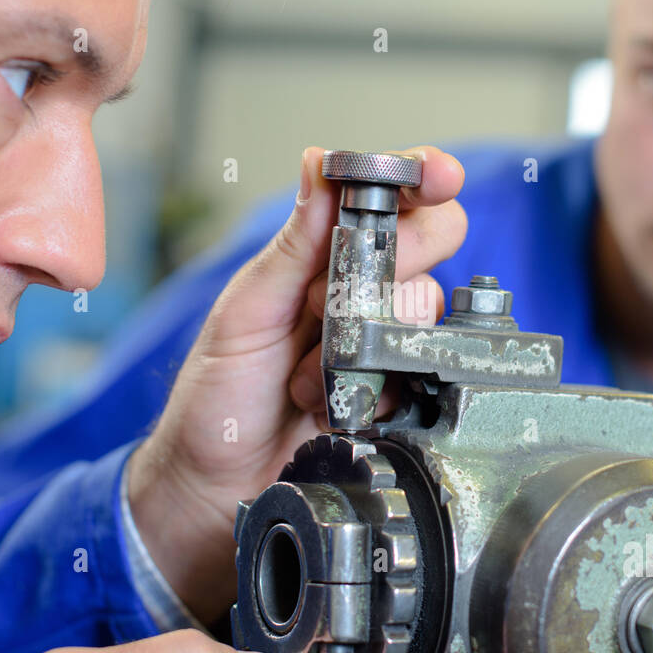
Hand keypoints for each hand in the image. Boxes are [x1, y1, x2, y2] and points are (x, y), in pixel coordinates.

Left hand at [127, 146, 465, 622]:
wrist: (213, 489)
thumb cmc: (214, 396)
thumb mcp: (245, 311)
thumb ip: (293, 244)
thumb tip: (321, 163)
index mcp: (320, 254)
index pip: (389, 196)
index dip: (421, 179)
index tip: (439, 177)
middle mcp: (361, 291)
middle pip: (431, 241)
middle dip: (399, 259)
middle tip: (341, 297)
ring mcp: (384, 342)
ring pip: (428, 308)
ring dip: (365, 339)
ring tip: (308, 373)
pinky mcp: (401, 392)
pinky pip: (426, 371)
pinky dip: (379, 388)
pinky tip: (332, 403)